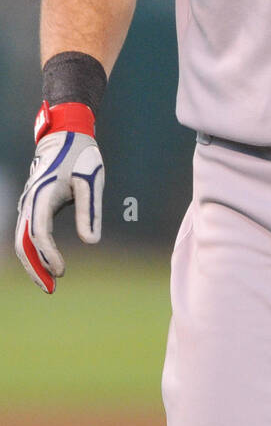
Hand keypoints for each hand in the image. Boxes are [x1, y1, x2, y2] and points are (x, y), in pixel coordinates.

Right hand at [15, 110, 103, 293]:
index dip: (48, 255)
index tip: (61, 271)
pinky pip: (28, 233)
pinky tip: (47, 264)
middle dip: (35, 268)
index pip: (39, 233)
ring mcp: (29, 203)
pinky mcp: (34, 204)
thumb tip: (91, 242)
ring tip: (50, 283)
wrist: (66, 135)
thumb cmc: (82, 156)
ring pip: (23, 240)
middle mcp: (30, 202)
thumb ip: (89, 211)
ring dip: (33, 263)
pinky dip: (34, 251)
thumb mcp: (91, 181)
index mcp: (42, 196)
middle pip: (24, 243)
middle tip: (51, 289)